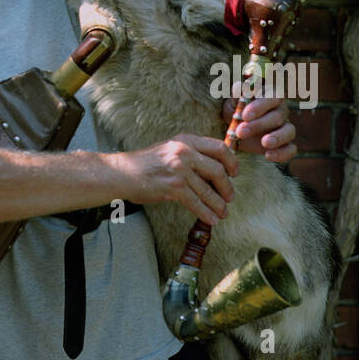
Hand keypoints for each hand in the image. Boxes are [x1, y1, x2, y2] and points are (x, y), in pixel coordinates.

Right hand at [117, 134, 236, 225]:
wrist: (123, 172)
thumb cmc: (146, 163)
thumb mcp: (170, 148)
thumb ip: (190, 153)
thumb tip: (215, 168)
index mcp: (186, 140)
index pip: (219, 147)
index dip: (231, 162)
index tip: (235, 173)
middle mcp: (184, 152)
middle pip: (218, 170)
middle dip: (227, 187)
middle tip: (230, 196)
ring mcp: (179, 169)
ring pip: (209, 190)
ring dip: (219, 204)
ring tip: (223, 212)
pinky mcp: (174, 187)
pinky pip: (197, 203)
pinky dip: (207, 213)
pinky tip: (212, 219)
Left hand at [223, 80, 295, 163]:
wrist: (237, 131)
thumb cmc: (236, 111)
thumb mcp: (232, 102)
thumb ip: (237, 95)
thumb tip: (240, 87)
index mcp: (270, 95)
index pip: (271, 97)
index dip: (260, 106)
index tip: (245, 115)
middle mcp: (280, 110)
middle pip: (277, 116)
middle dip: (259, 125)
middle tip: (241, 131)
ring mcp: (284, 128)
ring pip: (289, 131)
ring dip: (277, 137)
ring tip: (264, 143)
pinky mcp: (285, 145)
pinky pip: (291, 149)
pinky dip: (283, 153)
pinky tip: (268, 155)